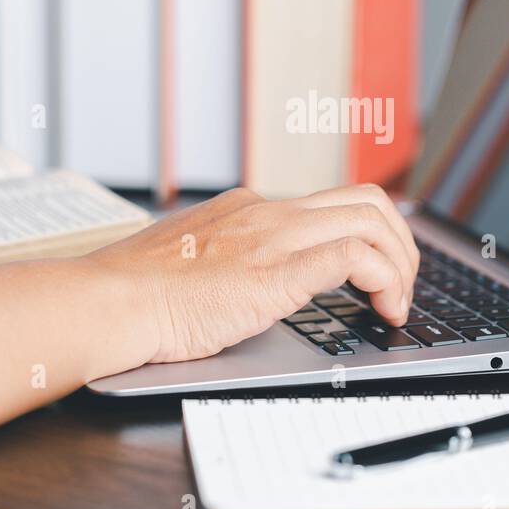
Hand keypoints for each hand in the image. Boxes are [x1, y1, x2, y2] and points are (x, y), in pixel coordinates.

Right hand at [87, 184, 420, 363]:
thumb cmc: (133, 296)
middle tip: (402, 286)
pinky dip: (385, 279)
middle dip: (401, 242)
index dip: (368, 233)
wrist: (106, 304)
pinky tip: (384, 309)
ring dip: (401, 262)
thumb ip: (225, 264)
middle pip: (365, 199)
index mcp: (246, 208)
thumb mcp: (190, 264)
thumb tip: (244, 287)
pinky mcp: (276, 274)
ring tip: (398, 303)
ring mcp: (272, 238)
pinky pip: (353, 256)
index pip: (329, 203)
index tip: (377, 270)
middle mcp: (265, 212)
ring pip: (370, 219)